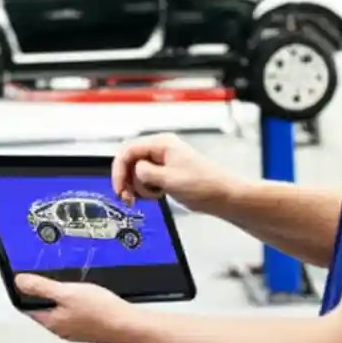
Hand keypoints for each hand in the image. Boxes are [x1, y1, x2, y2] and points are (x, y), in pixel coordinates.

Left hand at [14, 274, 136, 342]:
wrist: (128, 325)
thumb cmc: (101, 311)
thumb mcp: (67, 292)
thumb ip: (41, 287)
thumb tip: (19, 282)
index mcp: (52, 322)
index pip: (28, 307)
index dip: (25, 292)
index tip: (26, 278)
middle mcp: (62, 329)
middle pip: (45, 309)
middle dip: (45, 294)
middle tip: (48, 277)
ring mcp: (76, 330)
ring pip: (62, 311)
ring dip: (62, 298)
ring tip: (68, 284)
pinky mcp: (90, 328)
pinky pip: (76, 313)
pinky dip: (77, 303)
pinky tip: (86, 296)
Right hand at [111, 133, 236, 212]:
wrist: (223, 196)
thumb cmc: (205, 184)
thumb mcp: (169, 179)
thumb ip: (146, 173)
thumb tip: (134, 171)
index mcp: (162, 144)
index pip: (128, 151)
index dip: (119, 170)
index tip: (118, 188)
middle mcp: (161, 150)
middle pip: (130, 162)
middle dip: (127, 181)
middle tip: (127, 198)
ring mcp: (163, 162)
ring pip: (137, 173)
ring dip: (138, 187)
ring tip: (153, 195)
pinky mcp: (166, 174)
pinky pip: (147, 180)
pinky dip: (147, 189)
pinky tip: (157, 195)